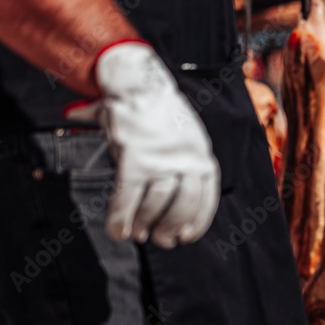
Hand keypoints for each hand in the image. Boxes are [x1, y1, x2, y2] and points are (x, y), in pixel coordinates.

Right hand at [65, 41, 220, 247]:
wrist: (137, 82)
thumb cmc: (159, 110)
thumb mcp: (182, 133)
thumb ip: (173, 154)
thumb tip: (163, 173)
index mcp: (203, 157)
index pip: (206, 199)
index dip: (197, 222)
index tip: (187, 237)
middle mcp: (187, 161)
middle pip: (182, 207)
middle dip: (171, 229)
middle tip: (162, 241)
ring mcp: (162, 161)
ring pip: (156, 206)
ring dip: (146, 225)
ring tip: (139, 235)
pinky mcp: (135, 160)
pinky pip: (129, 198)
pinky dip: (122, 217)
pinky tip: (118, 230)